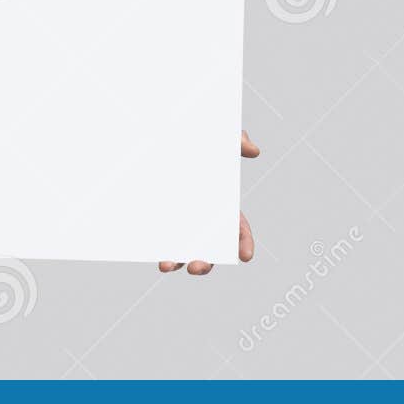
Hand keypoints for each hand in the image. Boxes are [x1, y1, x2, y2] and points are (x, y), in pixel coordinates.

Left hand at [159, 129, 258, 275]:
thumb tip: (253, 151)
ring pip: (181, 248)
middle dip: (205, 262)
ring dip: (175, 261)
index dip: (244, 244)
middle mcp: (203, 218)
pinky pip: (160, 237)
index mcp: (222, 206)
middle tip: (196, 267)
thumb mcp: (219, 137)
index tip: (245, 256)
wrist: (163, 136)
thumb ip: (237, 139)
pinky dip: (157, 248)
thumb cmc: (201, 141)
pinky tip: (151, 252)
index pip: (238, 230)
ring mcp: (181, 219)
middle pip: (208, 248)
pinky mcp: (160, 218)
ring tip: (166, 266)